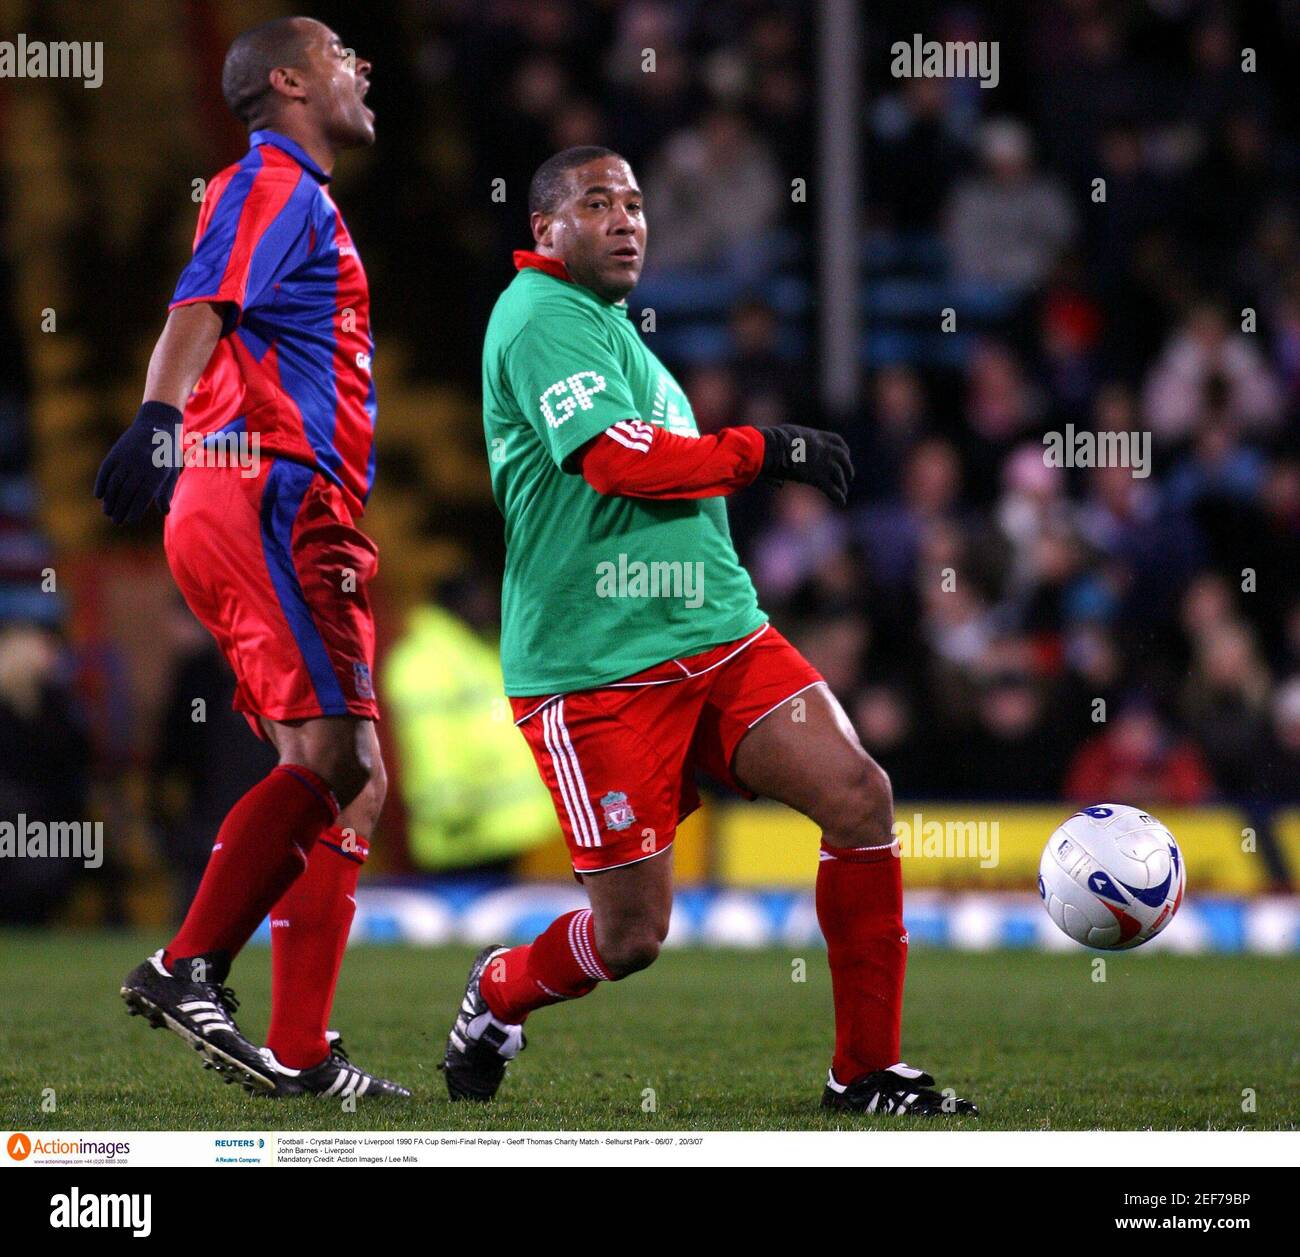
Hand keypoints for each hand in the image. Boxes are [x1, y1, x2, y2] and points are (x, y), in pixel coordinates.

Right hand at [94, 402, 182, 524]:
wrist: (156, 426)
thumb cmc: (166, 455)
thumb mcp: (171, 472)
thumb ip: (166, 491)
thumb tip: (165, 511)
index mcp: (157, 471)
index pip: (143, 495)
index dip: (135, 509)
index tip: (129, 521)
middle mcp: (141, 464)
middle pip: (127, 491)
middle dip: (120, 508)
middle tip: (116, 521)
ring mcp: (127, 457)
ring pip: (115, 483)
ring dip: (110, 499)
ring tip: (107, 512)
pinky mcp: (115, 452)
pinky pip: (105, 471)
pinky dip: (101, 483)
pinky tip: (99, 496)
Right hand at [759, 424, 853, 505]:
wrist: (772, 448)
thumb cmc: (771, 441)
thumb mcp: (785, 438)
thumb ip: (789, 448)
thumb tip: (779, 470)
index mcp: (817, 437)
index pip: (838, 442)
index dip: (843, 450)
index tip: (845, 455)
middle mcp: (825, 449)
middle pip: (843, 458)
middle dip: (847, 468)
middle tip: (848, 476)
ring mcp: (824, 464)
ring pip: (840, 475)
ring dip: (842, 484)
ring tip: (843, 491)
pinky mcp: (818, 478)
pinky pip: (833, 489)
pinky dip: (838, 496)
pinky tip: (840, 502)